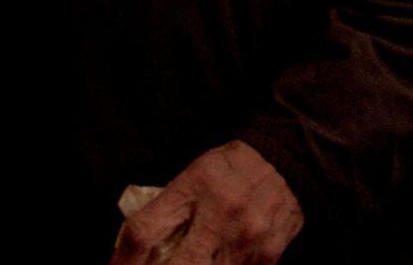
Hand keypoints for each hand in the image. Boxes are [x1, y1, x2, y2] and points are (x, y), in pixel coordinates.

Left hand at [111, 141, 303, 264]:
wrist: (291, 158)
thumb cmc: (233, 167)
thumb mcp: (195, 173)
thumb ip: (168, 207)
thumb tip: (132, 253)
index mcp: (195, 183)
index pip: (144, 231)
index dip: (122, 262)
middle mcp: (221, 211)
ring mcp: (246, 236)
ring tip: (197, 261)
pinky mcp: (268, 254)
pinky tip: (222, 262)